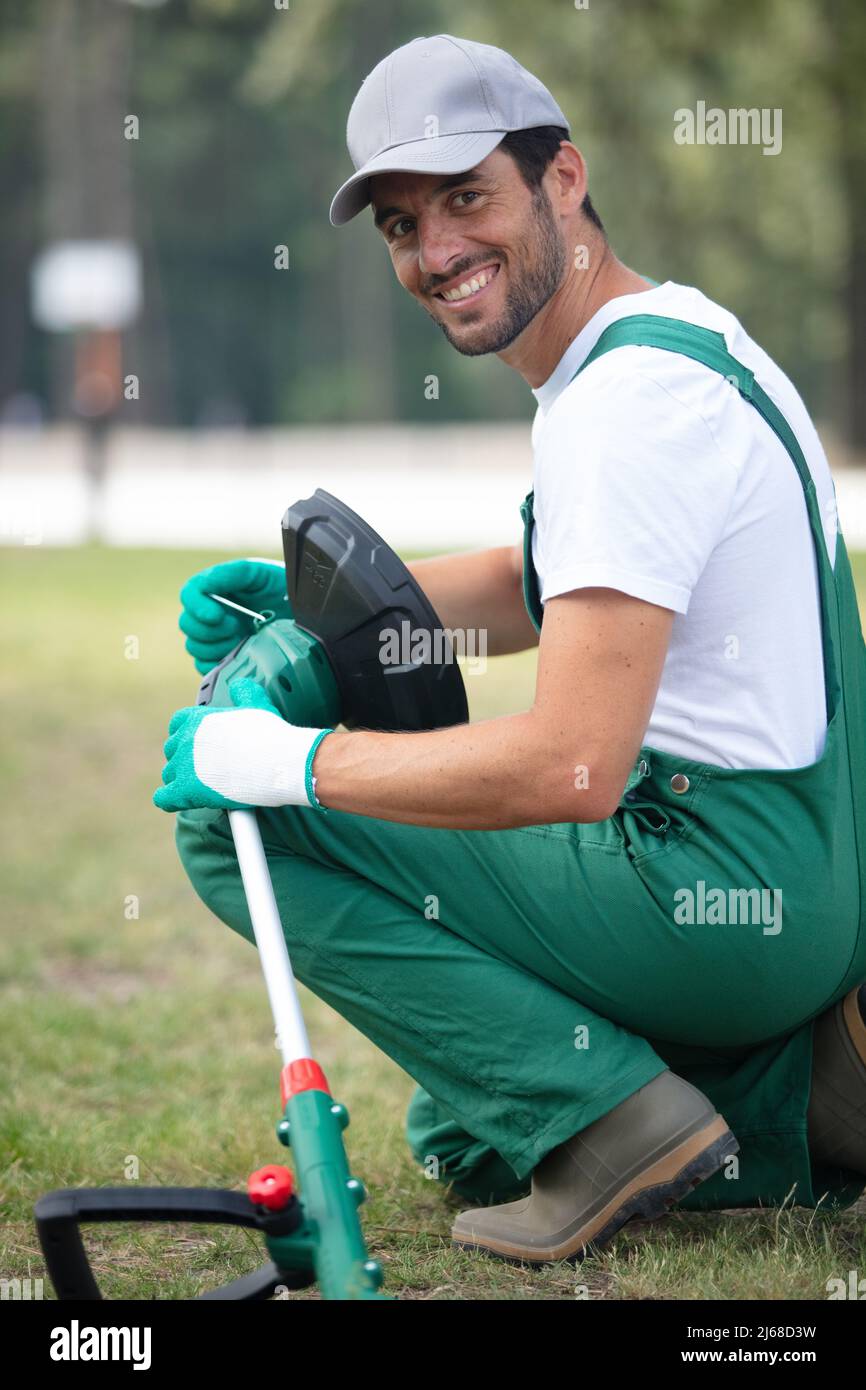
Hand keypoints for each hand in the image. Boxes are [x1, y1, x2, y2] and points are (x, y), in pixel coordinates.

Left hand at [153, 678, 330, 812]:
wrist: (277, 762)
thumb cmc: (269, 735)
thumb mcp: (257, 704)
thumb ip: (244, 692)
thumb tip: (239, 686)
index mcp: (198, 718)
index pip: (178, 723)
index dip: (187, 735)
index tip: (200, 745)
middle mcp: (186, 740)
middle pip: (173, 750)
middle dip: (186, 758)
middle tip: (206, 768)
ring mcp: (183, 766)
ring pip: (170, 775)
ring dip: (182, 780)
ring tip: (202, 787)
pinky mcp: (185, 791)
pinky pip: (164, 798)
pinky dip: (171, 801)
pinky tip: (181, 802)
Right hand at [179, 558, 292, 673]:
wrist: (307, 617)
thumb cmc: (283, 590)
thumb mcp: (260, 574)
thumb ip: (231, 573)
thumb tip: (204, 585)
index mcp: (217, 590)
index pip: (189, 595)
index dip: (196, 606)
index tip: (217, 615)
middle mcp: (214, 614)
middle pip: (187, 624)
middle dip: (209, 629)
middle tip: (236, 627)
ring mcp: (219, 638)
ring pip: (195, 647)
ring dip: (215, 646)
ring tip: (241, 641)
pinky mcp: (227, 659)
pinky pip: (206, 668)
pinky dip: (217, 665)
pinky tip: (237, 657)